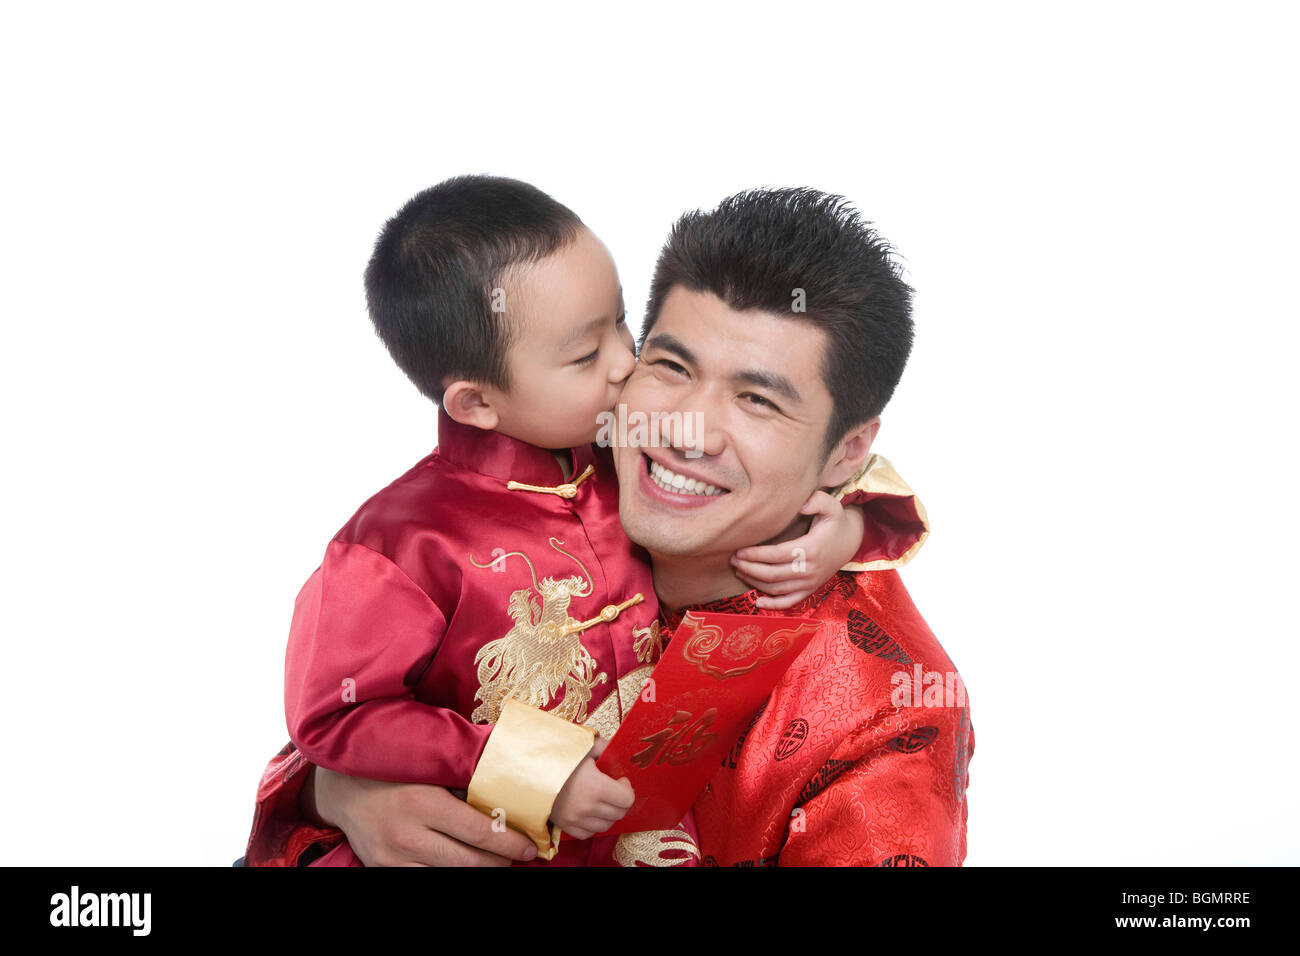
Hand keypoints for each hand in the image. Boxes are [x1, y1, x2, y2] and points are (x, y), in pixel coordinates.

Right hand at [311, 766, 538, 865]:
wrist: (341, 787)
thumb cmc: (393, 767)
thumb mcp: (428, 765)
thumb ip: (464, 778)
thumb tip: (510, 785)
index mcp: (422, 802)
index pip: (479, 831)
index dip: (510, 843)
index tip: (530, 847)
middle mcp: (407, 834)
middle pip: (468, 862)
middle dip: (500, 862)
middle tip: (519, 856)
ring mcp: (392, 857)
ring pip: (449, 876)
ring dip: (479, 870)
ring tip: (496, 861)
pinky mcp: (383, 869)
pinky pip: (425, 880)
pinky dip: (450, 874)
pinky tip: (466, 864)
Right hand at [549, 737, 633, 839]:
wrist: (527, 769)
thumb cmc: (557, 755)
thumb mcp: (582, 745)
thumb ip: (604, 747)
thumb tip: (617, 749)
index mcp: (595, 786)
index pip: (626, 799)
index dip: (627, 789)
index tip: (620, 780)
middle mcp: (587, 807)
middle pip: (619, 813)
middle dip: (621, 801)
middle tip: (614, 789)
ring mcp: (575, 819)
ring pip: (605, 826)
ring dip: (608, 814)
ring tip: (601, 800)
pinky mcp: (564, 825)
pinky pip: (587, 833)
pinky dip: (592, 825)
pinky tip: (589, 812)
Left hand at [730, 491, 864, 609]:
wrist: (851, 541)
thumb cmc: (835, 521)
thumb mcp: (832, 506)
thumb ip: (817, 501)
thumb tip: (800, 504)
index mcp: (811, 549)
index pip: (776, 555)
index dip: (755, 555)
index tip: (739, 551)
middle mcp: (809, 570)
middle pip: (772, 575)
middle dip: (749, 569)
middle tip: (733, 561)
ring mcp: (810, 583)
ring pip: (776, 589)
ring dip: (754, 583)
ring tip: (739, 572)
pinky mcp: (810, 590)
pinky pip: (790, 602)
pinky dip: (773, 605)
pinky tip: (757, 602)